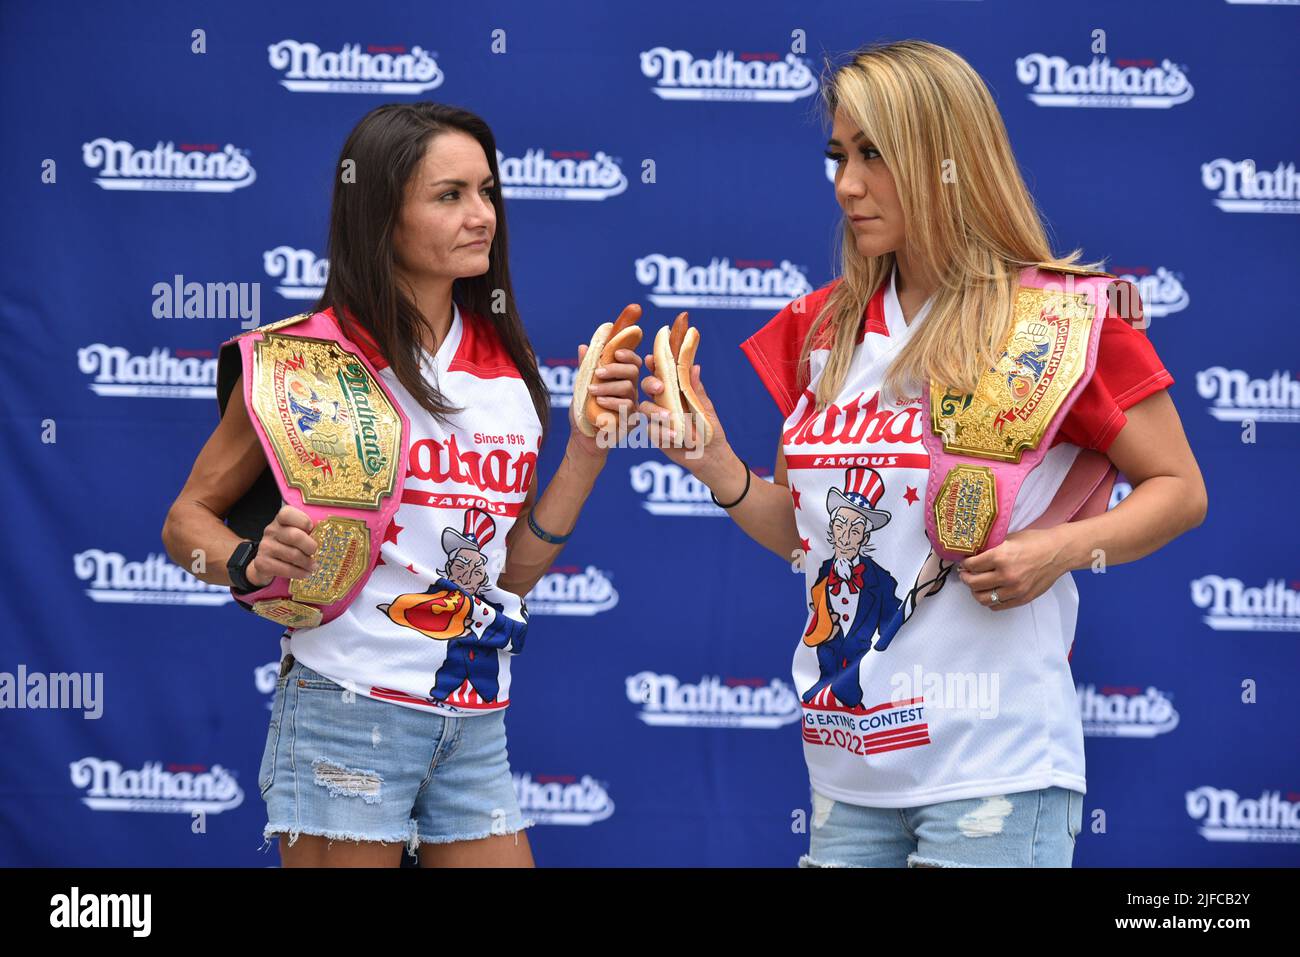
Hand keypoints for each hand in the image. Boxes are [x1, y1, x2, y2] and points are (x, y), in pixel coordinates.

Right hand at [247, 505, 318, 586]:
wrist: (267, 562)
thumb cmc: (289, 544)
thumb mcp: (297, 532)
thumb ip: (308, 531)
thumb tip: (329, 536)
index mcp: (280, 520)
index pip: (287, 513)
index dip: (302, 521)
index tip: (311, 529)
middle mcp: (270, 531)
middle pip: (294, 536)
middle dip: (310, 546)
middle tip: (315, 552)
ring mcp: (265, 546)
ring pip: (292, 555)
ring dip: (307, 563)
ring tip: (313, 566)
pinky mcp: (262, 563)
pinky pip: (285, 569)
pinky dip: (299, 573)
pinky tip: (305, 574)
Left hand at [568, 344, 642, 461]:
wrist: (582, 438)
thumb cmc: (584, 412)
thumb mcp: (581, 387)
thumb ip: (585, 368)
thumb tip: (583, 346)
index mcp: (621, 380)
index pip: (632, 362)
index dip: (628, 354)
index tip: (615, 352)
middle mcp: (630, 391)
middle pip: (633, 372)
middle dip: (615, 369)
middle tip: (597, 373)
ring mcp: (632, 406)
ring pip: (629, 389)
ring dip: (608, 387)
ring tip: (591, 391)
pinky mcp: (630, 420)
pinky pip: (627, 407)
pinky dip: (611, 402)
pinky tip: (599, 403)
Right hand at [638, 352, 730, 477]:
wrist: (710, 457)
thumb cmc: (710, 430)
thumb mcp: (705, 408)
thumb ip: (696, 390)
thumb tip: (695, 366)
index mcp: (676, 392)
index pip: (662, 374)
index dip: (654, 365)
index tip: (651, 359)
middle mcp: (664, 402)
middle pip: (647, 387)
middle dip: (650, 384)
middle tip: (659, 387)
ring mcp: (657, 418)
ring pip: (645, 408)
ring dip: (656, 411)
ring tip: (671, 418)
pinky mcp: (655, 435)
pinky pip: (650, 429)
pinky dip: (662, 432)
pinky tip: (675, 437)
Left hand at [957, 527, 1070, 610]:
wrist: (1059, 552)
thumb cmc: (1035, 542)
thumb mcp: (1008, 539)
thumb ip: (991, 550)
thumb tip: (973, 556)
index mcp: (1001, 557)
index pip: (971, 565)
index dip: (964, 564)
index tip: (964, 563)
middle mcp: (1006, 575)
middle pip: (973, 583)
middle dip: (966, 578)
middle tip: (966, 574)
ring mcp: (1015, 590)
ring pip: (983, 598)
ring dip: (975, 592)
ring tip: (976, 585)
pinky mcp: (1023, 598)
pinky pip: (998, 606)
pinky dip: (990, 601)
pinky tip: (991, 592)